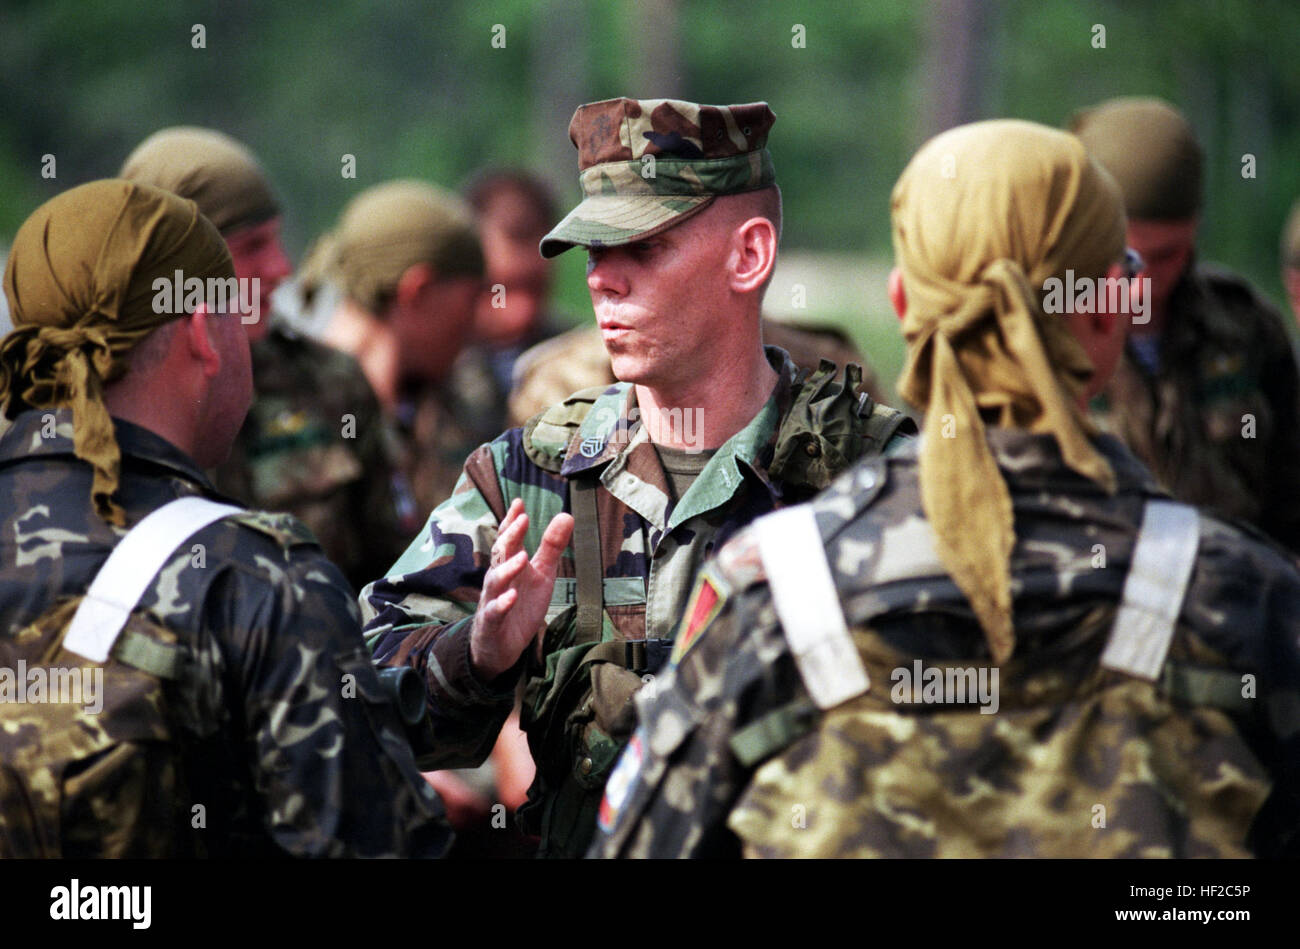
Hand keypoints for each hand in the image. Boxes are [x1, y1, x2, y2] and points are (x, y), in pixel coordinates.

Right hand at [470, 498, 573, 680]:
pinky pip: (495, 611)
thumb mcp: (541, 574)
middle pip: (500, 554)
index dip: (512, 521)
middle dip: (510, 536)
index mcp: (510, 565)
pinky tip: (511, 597)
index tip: (519, 503)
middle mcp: (498, 579)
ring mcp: (492, 600)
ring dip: (507, 568)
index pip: (508, 539)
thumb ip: (551, 547)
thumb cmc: (520, 604)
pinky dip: (502, 604)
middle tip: (522, 520)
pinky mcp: (492, 623)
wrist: (501, 646)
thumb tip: (567, 515)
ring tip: (522, 557)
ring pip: (495, 581)